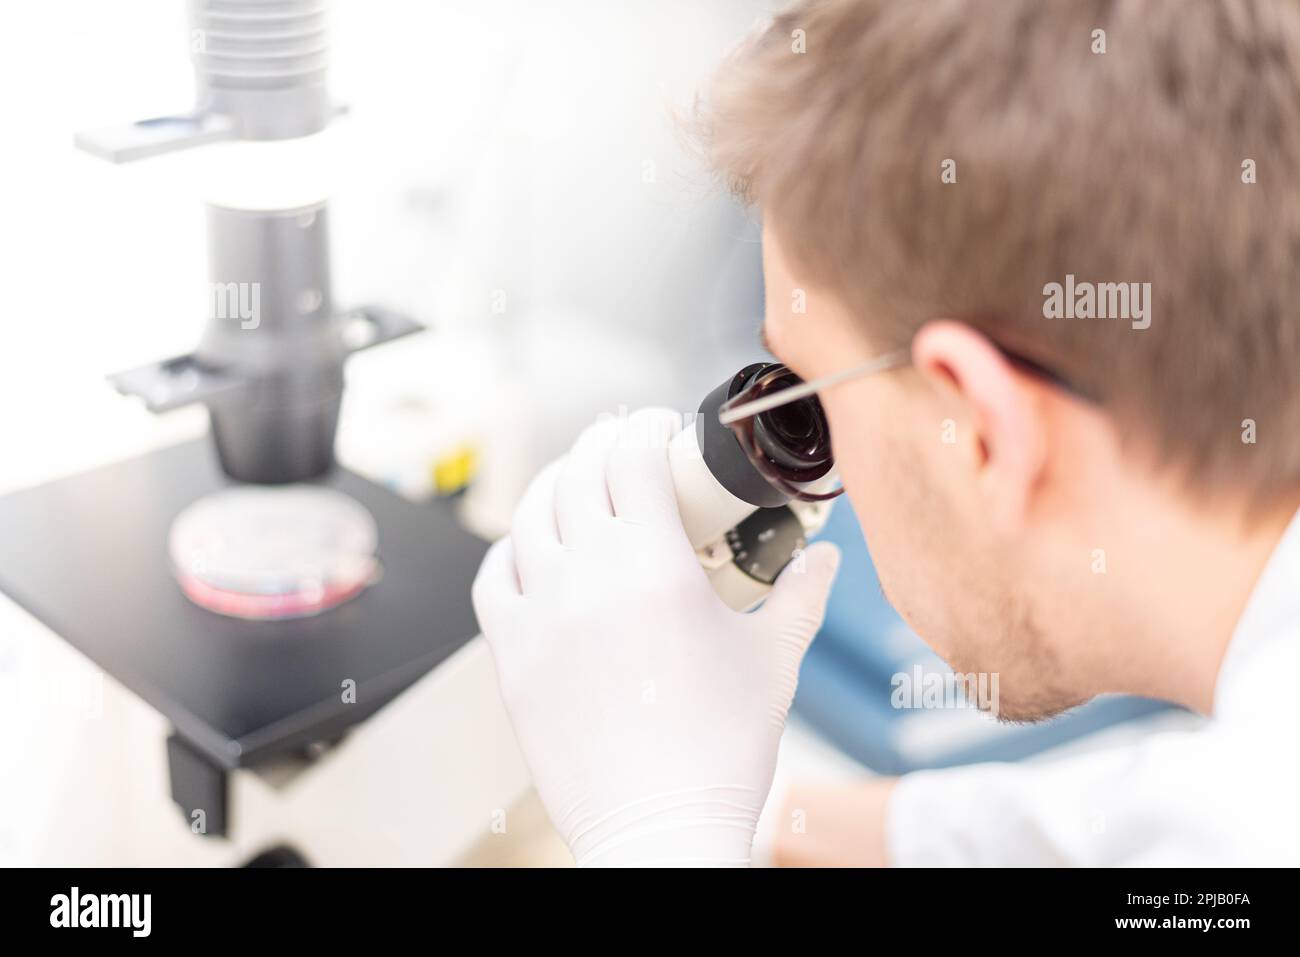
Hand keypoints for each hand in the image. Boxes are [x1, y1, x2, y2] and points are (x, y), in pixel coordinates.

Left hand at [472, 407, 840, 865]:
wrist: (659, 823)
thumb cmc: (722, 748)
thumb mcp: (774, 660)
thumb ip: (800, 596)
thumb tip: (824, 559)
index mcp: (655, 566)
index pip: (633, 458)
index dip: (645, 427)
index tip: (658, 425)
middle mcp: (588, 576)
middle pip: (579, 473)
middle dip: (602, 444)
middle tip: (622, 444)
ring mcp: (541, 613)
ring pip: (530, 515)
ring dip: (555, 484)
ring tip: (577, 481)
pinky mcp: (511, 653)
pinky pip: (494, 576)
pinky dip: (511, 548)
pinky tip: (531, 547)